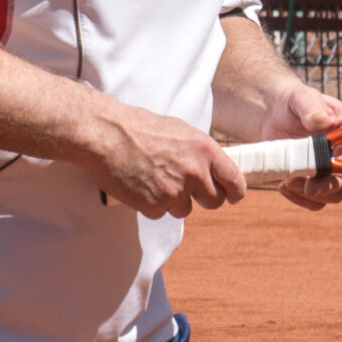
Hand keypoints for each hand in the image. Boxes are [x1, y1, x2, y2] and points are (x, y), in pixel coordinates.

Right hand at [84, 105, 246, 219]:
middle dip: (203, 199)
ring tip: (153, 179)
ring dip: (173, 201)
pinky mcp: (155, 205)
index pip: (234, 180)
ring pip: (185, 209)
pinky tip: (139, 185)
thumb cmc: (139, 128)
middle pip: (214, 201)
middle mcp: (195, 172)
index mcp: (204, 149)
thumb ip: (199, 152)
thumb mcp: (179, 131)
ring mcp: (175, 191)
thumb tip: (212, 168)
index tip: (233, 196)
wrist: (106, 134)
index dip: (235, 192)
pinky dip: (151, 204)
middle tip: (186, 189)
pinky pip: (160, 213)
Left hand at [258, 85, 341, 209]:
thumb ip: (311, 107)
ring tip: (288, 182)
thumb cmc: (293, 101)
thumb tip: (321, 121)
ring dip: (312, 194)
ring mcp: (329, 170)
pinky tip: (283, 186)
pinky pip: (314, 200)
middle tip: (310, 188)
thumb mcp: (301, 98)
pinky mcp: (312, 181)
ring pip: (332, 194)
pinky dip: (299, 198)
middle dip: (331, 187)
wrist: (271, 114)